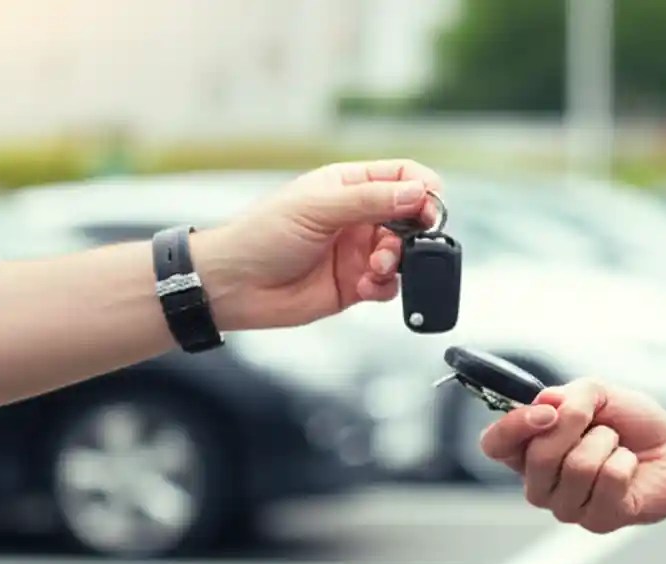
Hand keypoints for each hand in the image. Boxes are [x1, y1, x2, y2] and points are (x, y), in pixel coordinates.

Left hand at [192, 159, 442, 329]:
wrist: (233, 286)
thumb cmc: (261, 236)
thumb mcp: (317, 207)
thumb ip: (370, 200)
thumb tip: (416, 192)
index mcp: (346, 185)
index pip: (400, 174)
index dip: (421, 186)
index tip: (431, 202)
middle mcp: (356, 217)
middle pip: (409, 215)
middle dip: (416, 228)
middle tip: (412, 239)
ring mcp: (356, 251)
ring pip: (402, 253)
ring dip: (397, 261)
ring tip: (376, 266)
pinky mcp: (354, 284)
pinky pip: (387, 285)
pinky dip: (384, 286)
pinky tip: (364, 286)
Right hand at [478, 378, 665, 533]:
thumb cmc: (632, 423)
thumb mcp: (596, 393)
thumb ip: (567, 395)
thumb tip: (547, 404)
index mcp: (529, 450)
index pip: (494, 444)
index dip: (514, 427)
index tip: (549, 412)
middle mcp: (540, 483)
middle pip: (537, 459)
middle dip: (575, 428)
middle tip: (598, 422)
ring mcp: (567, 507)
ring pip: (577, 469)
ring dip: (606, 443)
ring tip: (616, 445)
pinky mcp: (598, 520)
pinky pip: (608, 481)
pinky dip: (626, 462)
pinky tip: (629, 466)